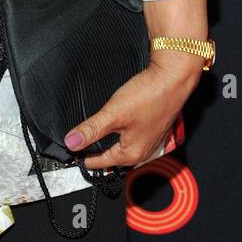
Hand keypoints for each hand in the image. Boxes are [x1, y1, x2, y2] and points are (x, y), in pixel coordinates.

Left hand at [64, 59, 200, 171]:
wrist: (173, 78)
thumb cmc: (150, 96)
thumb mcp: (113, 113)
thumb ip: (91, 129)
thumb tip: (71, 142)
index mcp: (132, 154)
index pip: (99, 162)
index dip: (82, 156)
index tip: (69, 152)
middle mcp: (143, 152)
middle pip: (111, 157)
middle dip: (94, 151)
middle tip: (77, 144)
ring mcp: (149, 141)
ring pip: (121, 148)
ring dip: (107, 143)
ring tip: (91, 137)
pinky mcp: (152, 129)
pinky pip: (131, 139)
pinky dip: (119, 136)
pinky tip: (115, 127)